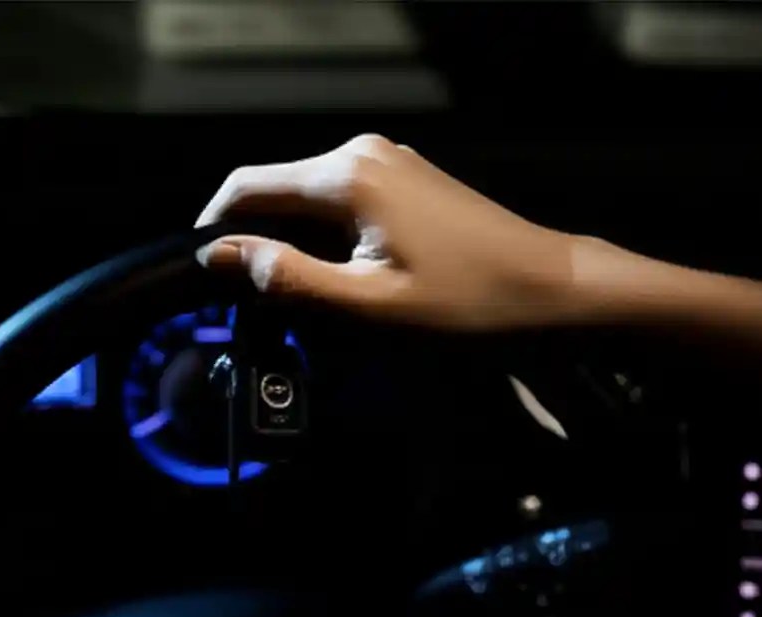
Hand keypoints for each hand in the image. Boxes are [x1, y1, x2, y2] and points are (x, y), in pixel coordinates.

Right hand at [195, 134, 637, 330]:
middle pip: (275, 196)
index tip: (206, 285)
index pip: (245, 188)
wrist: (555, 294)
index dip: (214, 233)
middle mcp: (362, 155)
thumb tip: (219, 256)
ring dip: (295, 256)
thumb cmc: (470, 306)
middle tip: (264, 315)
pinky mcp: (405, 184)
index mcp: (347, 176)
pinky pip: (340, 210)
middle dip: (259, 253)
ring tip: (310, 313)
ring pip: (307, 207)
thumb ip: (287, 279)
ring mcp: (388, 165)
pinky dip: (327, 248)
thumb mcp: (367, 307)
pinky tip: (345, 292)